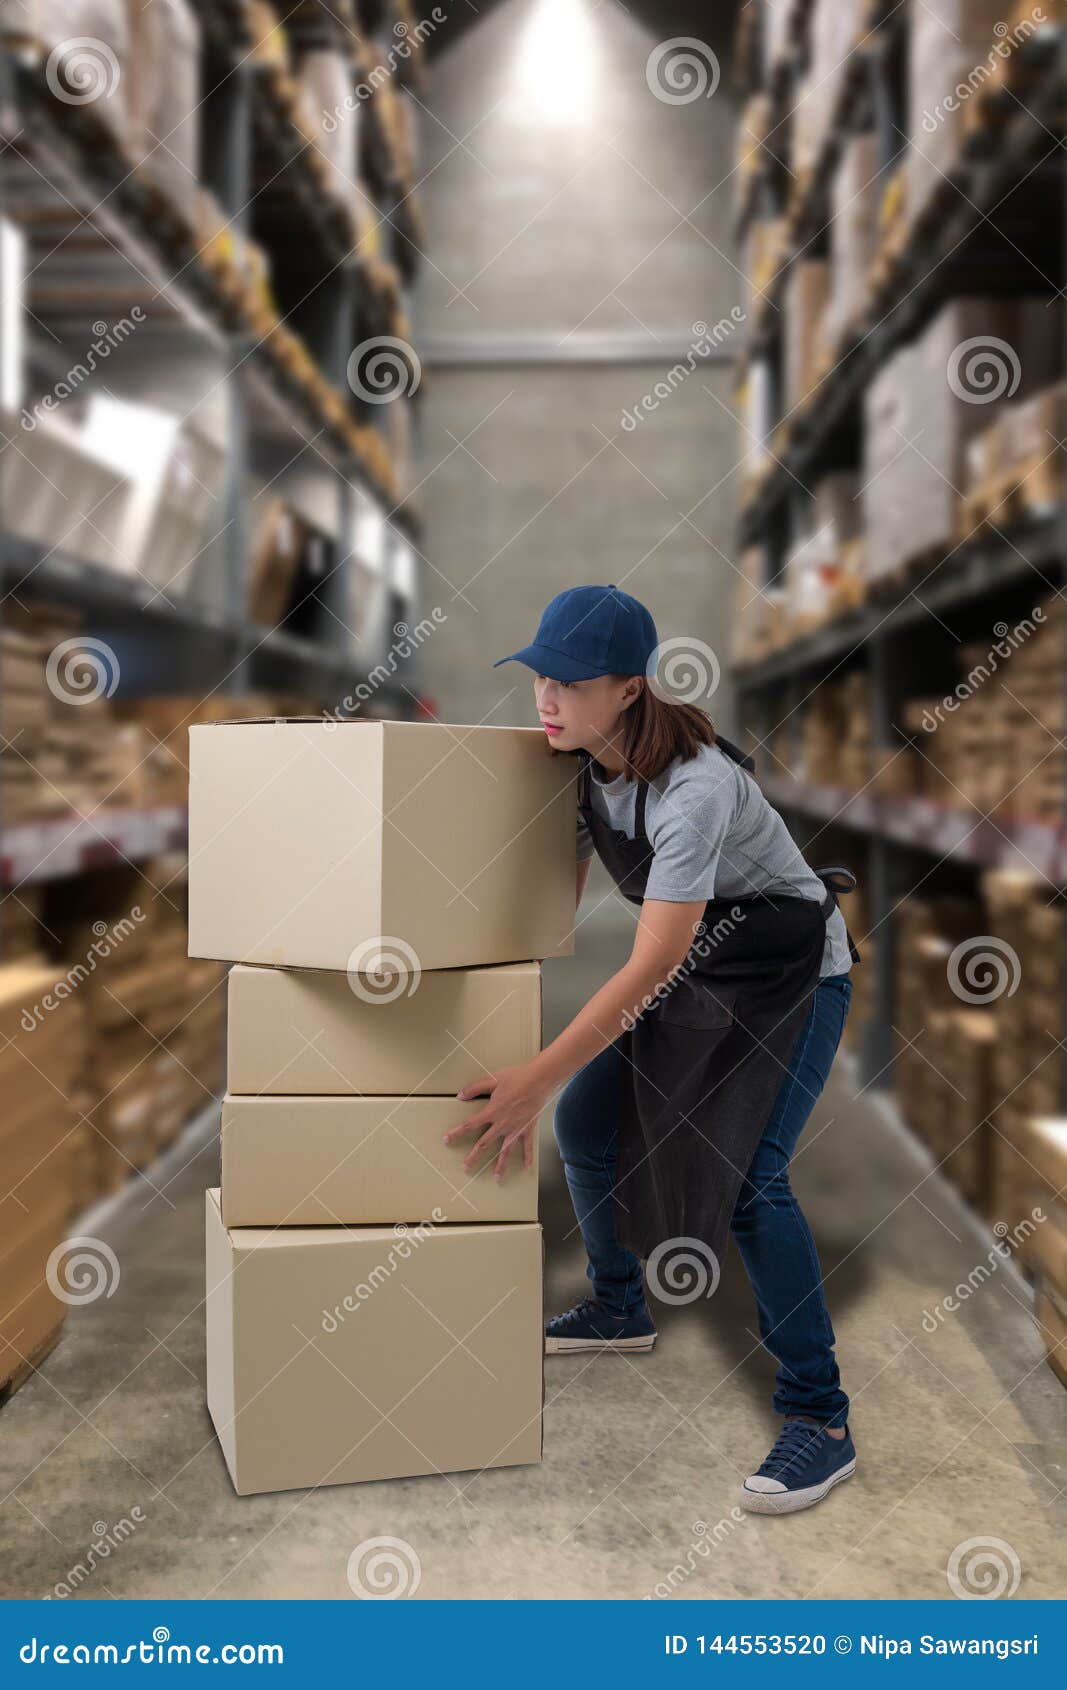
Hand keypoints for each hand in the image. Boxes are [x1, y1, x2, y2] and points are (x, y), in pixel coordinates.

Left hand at [442, 1062, 552, 1179]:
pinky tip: (527, 1167)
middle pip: (484, 1144)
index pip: (470, 1125)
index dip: (457, 1133)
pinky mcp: (528, 1128)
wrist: (539, 1079)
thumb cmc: (516, 1077)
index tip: (447, 1140)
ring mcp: (516, 1128)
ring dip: (501, 1165)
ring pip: (506, 1150)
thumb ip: (475, 1088)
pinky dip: (528, 1156)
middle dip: (474, 1157)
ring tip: (496, 1177)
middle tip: (466, 1167)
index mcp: (492, 1111)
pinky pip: (527, 1145)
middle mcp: (502, 1124)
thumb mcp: (492, 1079)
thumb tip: (460, 1095)